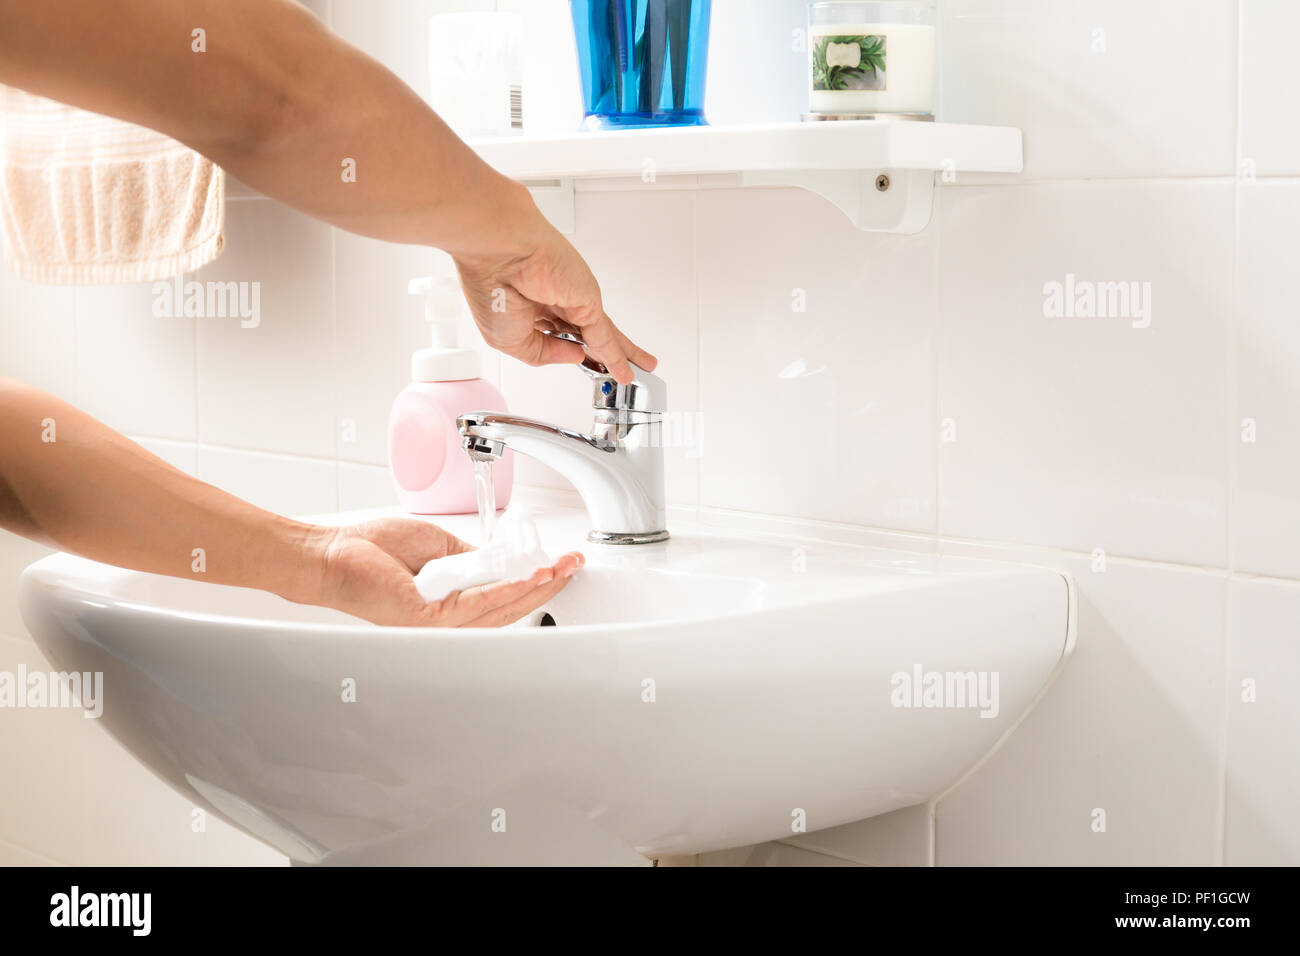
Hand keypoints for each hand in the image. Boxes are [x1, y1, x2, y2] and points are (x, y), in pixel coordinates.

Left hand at [304, 517, 582, 626]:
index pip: (501, 600)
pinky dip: (506, 589)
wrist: (330, 554)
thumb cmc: (369, 550)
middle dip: (545, 585)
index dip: (534, 583)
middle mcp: (445, 621)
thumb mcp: (436, 546)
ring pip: (499, 609)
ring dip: (534, 587)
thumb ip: (468, 557)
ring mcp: (437, 623)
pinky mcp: (426, 618)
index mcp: (448, 604)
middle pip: (508, 608)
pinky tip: (529, 577)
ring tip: (560, 569)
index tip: (559, 565)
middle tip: (572, 566)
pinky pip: (477, 603)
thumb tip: (498, 557)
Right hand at [453, 187, 656, 385]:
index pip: (555, 335)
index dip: (569, 351)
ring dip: (620, 354)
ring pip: (601, 334)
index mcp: (528, 308)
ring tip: (637, 369)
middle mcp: (553, 302)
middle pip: (584, 334)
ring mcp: (572, 299)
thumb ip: (543, 354)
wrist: (499, 248)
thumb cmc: (490, 283)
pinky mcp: (587, 299)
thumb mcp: (509, 341)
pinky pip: (604, 334)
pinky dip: (617, 354)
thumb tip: (574, 355)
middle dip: (600, 352)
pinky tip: (625, 368)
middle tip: (617, 368)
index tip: (580, 362)